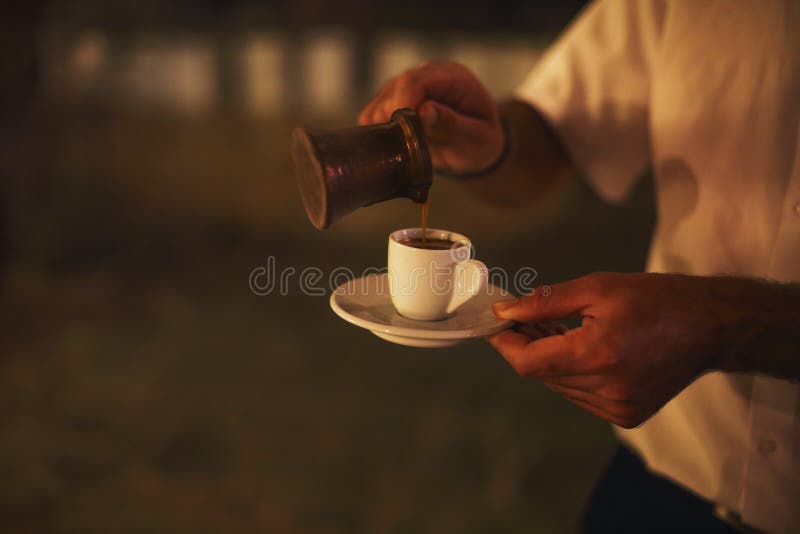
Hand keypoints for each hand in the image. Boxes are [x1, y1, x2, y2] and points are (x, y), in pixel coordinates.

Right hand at [358, 61, 503, 173]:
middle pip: (396, 87)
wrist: (474, 148)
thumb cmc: (480, 144)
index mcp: (455, 79)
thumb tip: (424, 110)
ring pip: (381, 99)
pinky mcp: (395, 99)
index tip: (404, 132)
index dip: (404, 103)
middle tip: (409, 145)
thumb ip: (452, 124)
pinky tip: (398, 141)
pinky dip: (379, 129)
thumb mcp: (477, 139)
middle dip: (395, 119)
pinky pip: (374, 112)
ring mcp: (412, 85)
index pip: (417, 80)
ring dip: (387, 126)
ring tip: (409, 145)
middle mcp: (430, 75)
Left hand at [486, 272, 734, 427]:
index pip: (528, 363)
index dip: (506, 344)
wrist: (711, 326)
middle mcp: (606, 390)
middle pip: (542, 374)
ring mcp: (617, 408)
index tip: (495, 324)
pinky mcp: (626, 415)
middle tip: (524, 318)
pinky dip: (572, 373)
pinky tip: (581, 348)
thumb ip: (545, 303)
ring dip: (549, 359)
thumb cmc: (656, 299)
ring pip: (559, 386)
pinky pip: (581, 395)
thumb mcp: (597, 288)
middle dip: (527, 346)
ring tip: (558, 329)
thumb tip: (504, 311)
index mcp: (597, 356)